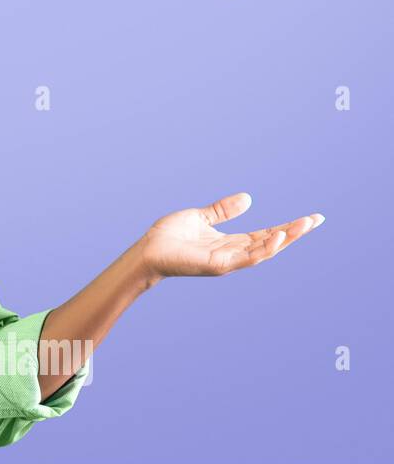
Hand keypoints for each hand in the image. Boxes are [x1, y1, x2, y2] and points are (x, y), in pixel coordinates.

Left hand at [138, 192, 322, 280]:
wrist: (147, 251)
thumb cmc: (169, 236)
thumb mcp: (201, 217)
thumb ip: (223, 210)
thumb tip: (249, 198)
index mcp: (230, 242)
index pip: (265, 234)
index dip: (286, 227)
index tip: (309, 218)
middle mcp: (233, 253)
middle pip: (270, 243)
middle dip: (294, 233)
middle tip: (316, 220)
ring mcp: (227, 261)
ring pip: (264, 251)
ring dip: (285, 239)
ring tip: (305, 225)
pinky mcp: (218, 265)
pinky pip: (246, 258)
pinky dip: (263, 249)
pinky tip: (277, 237)